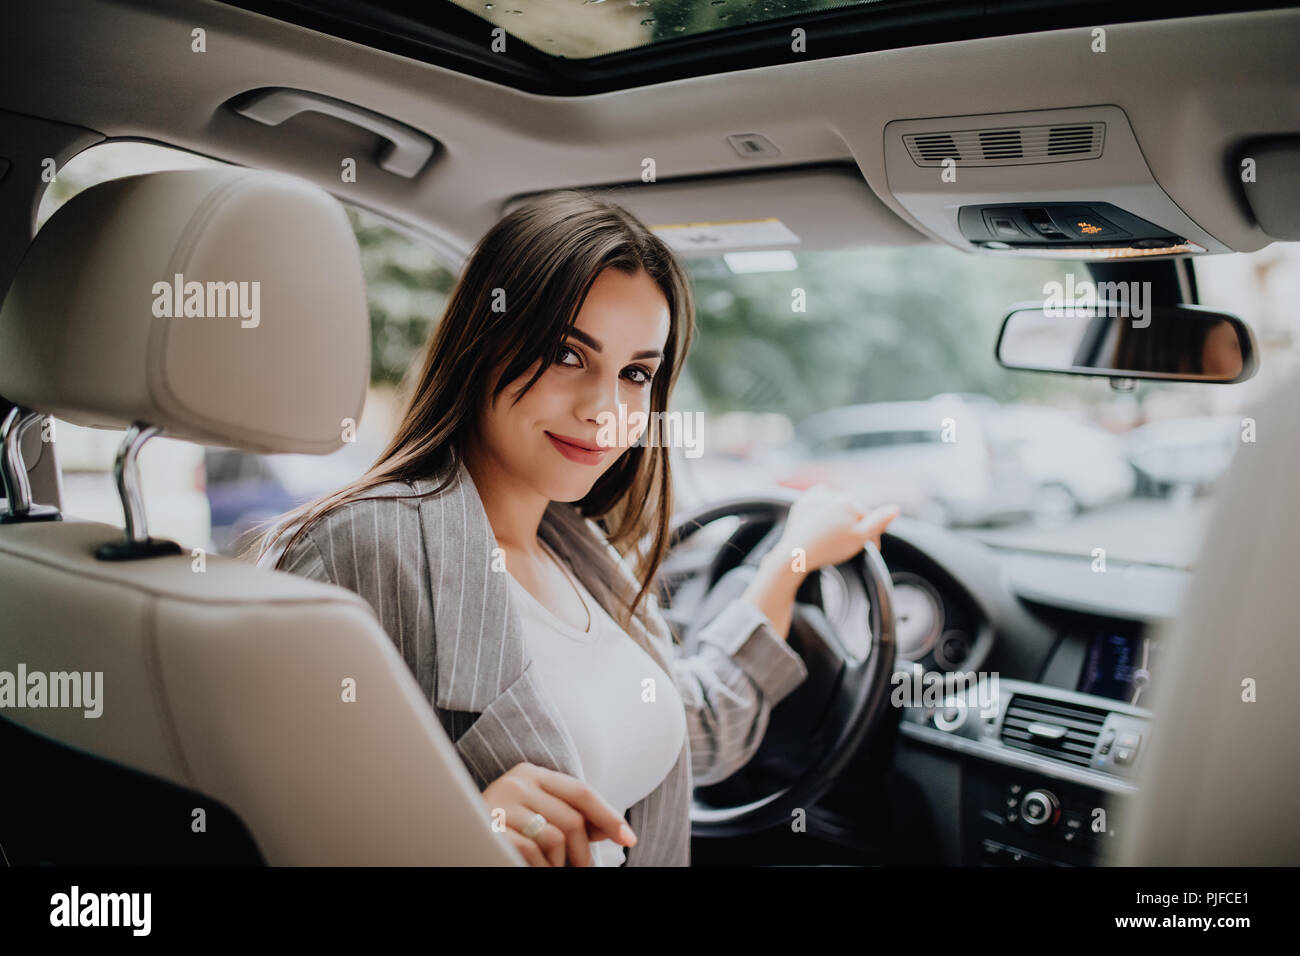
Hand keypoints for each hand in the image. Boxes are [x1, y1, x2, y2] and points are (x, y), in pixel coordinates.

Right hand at [481, 762, 636, 866]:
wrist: (455, 834)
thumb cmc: (504, 828)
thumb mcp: (540, 816)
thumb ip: (573, 817)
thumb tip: (613, 829)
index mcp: (532, 774)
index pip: (581, 793)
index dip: (609, 816)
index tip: (629, 838)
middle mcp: (516, 782)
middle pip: (572, 819)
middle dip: (583, 852)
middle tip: (582, 869)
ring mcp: (501, 803)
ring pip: (555, 838)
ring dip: (559, 864)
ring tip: (552, 869)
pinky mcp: (489, 826)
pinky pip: (532, 851)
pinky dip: (540, 867)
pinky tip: (534, 867)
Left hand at [776, 484, 899, 573]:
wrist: (796, 553)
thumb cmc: (828, 548)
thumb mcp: (859, 538)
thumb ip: (878, 522)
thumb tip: (896, 508)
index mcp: (849, 502)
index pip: (867, 518)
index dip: (871, 536)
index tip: (871, 550)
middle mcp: (832, 494)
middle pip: (852, 511)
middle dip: (855, 526)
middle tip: (850, 545)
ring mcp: (815, 497)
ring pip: (836, 505)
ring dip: (840, 517)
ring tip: (836, 536)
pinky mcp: (802, 503)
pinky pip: (819, 501)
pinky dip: (824, 508)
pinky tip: (824, 521)